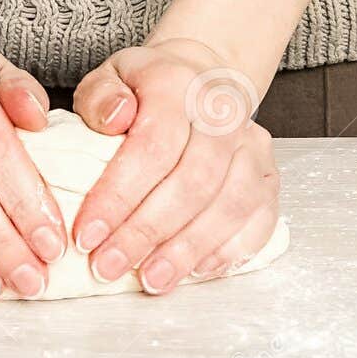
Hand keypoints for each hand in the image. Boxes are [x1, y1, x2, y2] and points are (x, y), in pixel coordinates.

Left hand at [71, 38, 279, 294]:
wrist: (201, 78)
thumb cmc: (146, 90)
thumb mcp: (110, 79)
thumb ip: (100, 98)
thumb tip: (114, 118)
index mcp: (177, 85)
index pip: (153, 145)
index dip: (119, 196)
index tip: (87, 235)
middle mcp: (222, 113)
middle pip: (192, 181)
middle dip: (146, 232)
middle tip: (109, 266)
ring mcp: (252, 144)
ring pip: (228, 205)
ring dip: (186, 250)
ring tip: (150, 279)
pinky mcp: (269, 174)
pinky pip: (259, 219)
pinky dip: (229, 251)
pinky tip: (195, 270)